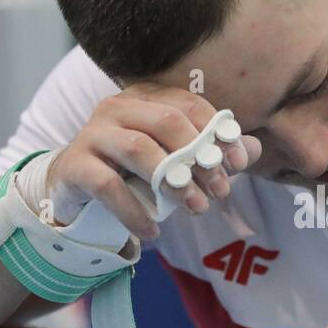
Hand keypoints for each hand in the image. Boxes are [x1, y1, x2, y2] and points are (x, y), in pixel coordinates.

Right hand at [47, 83, 261, 238]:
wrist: (75, 187)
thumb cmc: (133, 170)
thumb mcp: (174, 159)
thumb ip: (211, 152)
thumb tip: (252, 150)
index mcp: (145, 97)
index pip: (189, 104)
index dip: (218, 132)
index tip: (238, 164)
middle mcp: (117, 107)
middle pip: (167, 122)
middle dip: (200, 158)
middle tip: (220, 191)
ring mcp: (92, 133)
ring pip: (139, 149)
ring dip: (174, 182)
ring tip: (196, 209)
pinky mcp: (74, 165)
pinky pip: (109, 186)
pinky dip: (135, 211)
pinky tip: (154, 230)